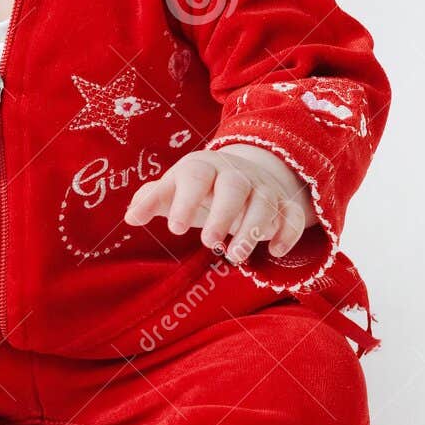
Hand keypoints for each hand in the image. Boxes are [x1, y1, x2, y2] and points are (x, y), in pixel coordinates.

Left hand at [123, 143, 315, 264]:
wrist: (244, 173)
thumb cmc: (199, 188)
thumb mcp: (175, 189)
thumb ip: (152, 200)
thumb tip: (130, 217)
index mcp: (204, 167)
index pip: (195, 176)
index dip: (185, 200)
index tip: (174, 228)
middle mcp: (236, 174)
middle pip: (235, 187)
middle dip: (224, 214)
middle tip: (209, 243)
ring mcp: (263, 188)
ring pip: (266, 203)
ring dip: (253, 230)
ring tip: (235, 257)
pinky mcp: (284, 205)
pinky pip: (293, 216)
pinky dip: (289, 232)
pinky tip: (275, 251)